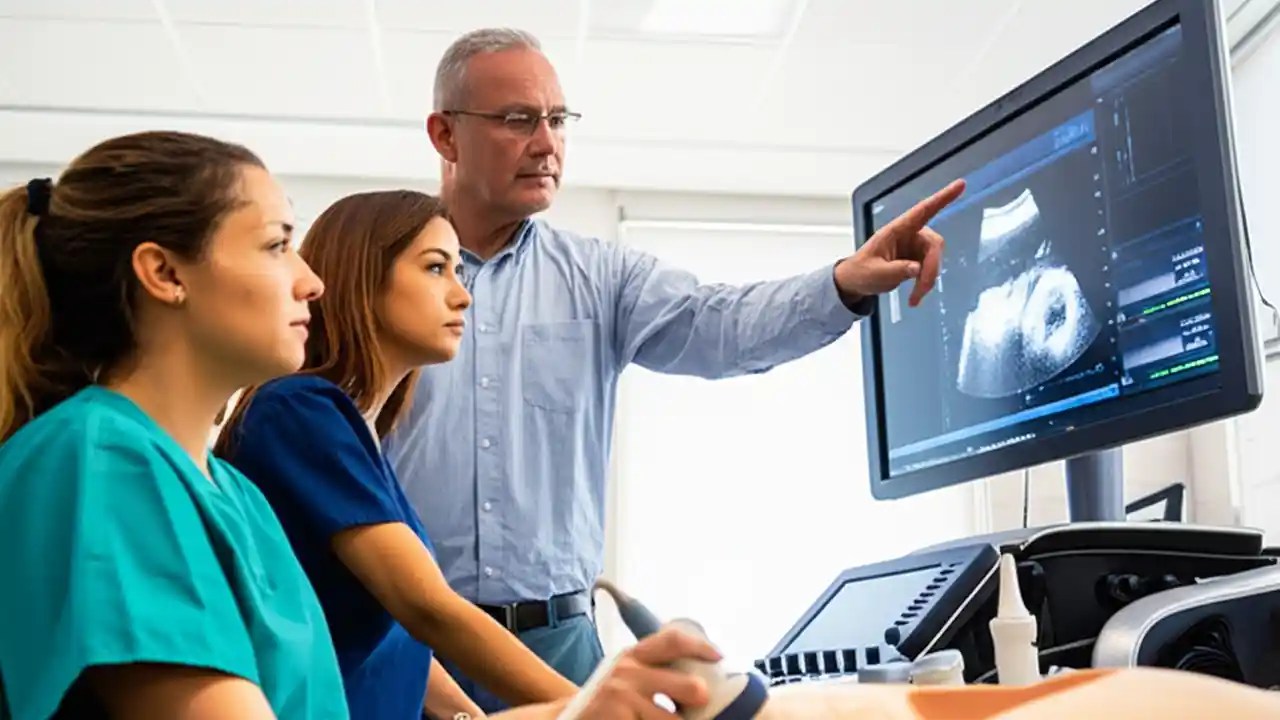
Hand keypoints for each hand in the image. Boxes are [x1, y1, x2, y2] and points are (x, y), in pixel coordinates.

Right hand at [568, 626, 721, 718]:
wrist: (566, 719)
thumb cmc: (607, 701)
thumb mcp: (625, 675)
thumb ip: (654, 669)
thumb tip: (702, 679)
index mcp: (633, 656)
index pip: (673, 641)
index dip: (701, 647)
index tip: (719, 657)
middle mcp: (628, 673)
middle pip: (691, 687)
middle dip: (702, 700)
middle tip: (703, 706)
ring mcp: (623, 699)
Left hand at [835, 179, 965, 307]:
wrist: (856, 282)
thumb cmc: (861, 272)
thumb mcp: (875, 274)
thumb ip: (896, 271)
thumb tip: (916, 268)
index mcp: (896, 230)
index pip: (922, 211)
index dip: (942, 198)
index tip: (960, 184)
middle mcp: (909, 234)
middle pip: (934, 245)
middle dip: (931, 268)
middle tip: (921, 290)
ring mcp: (915, 246)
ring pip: (935, 260)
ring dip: (928, 280)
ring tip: (914, 298)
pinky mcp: (918, 259)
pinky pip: (930, 269)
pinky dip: (925, 283)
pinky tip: (915, 297)